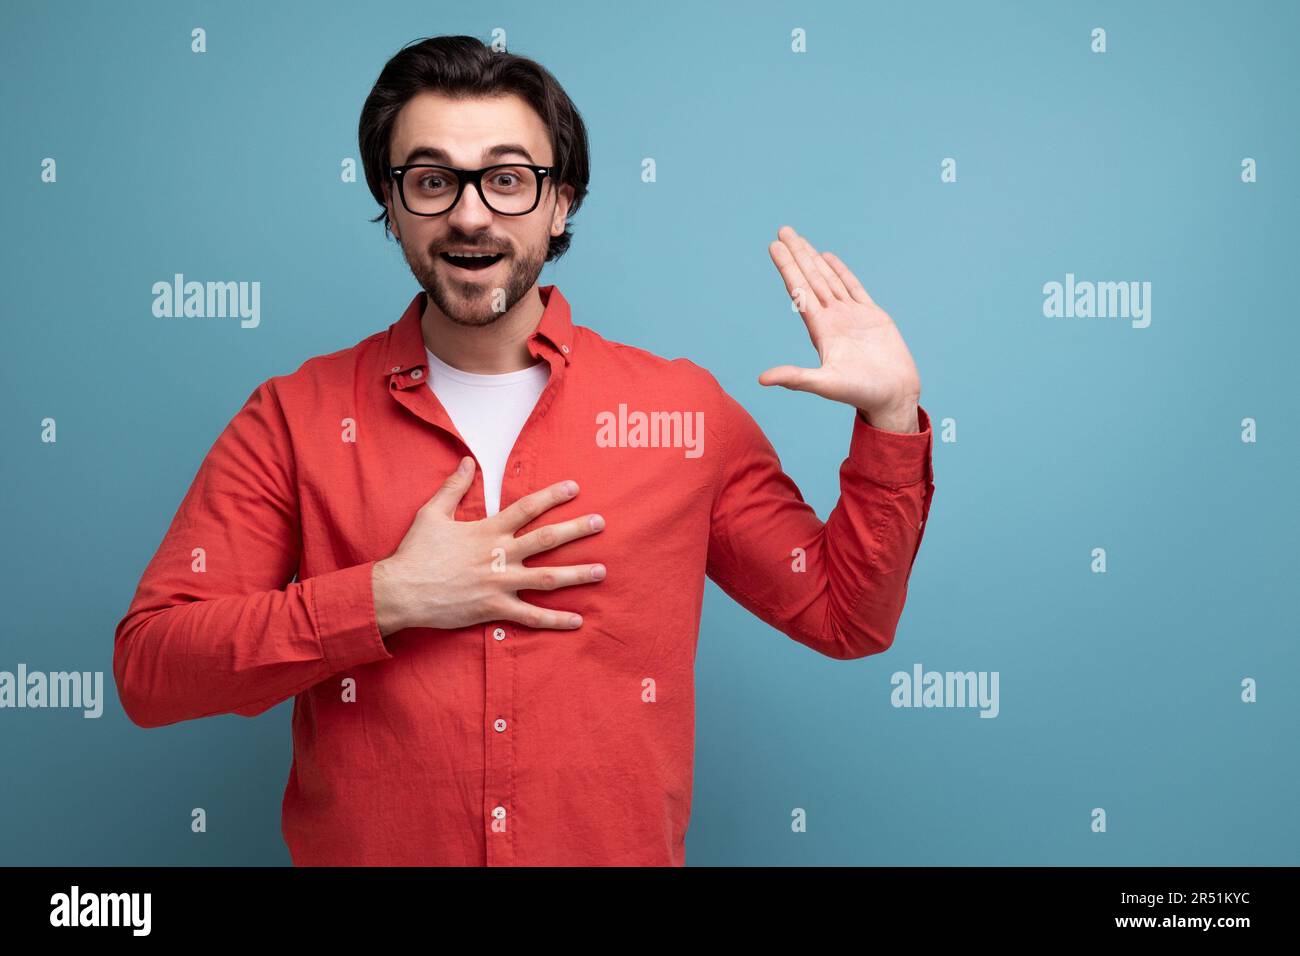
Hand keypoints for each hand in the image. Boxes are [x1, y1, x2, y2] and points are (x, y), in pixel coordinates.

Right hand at [372, 457, 605, 634]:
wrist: (400, 591)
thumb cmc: (415, 553)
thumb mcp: (432, 513)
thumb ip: (453, 487)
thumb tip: (467, 461)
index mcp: (488, 530)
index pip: (527, 507)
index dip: (553, 496)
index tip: (575, 488)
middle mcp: (500, 555)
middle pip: (547, 539)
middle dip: (577, 530)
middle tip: (601, 523)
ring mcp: (500, 583)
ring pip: (548, 577)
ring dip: (577, 574)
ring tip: (602, 570)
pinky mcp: (495, 608)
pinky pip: (532, 616)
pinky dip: (556, 619)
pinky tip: (578, 620)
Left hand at [762, 225, 920, 431]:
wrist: (893, 397)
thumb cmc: (861, 394)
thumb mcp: (825, 385)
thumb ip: (795, 379)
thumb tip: (762, 379)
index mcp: (820, 330)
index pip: (799, 291)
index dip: (787, 268)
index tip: (774, 246)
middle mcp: (832, 319)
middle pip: (810, 279)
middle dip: (797, 254)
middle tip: (782, 230)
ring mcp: (851, 316)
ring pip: (829, 280)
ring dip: (814, 259)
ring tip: (800, 239)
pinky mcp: (872, 316)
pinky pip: (853, 287)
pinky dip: (841, 271)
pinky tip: (829, 258)